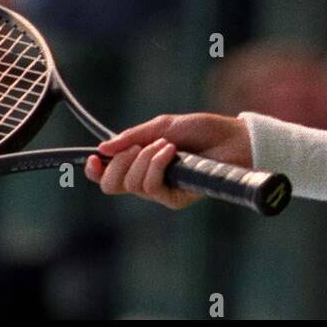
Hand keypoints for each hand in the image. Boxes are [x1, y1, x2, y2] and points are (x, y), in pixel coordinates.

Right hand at [84, 113, 251, 209]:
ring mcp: (161, 192)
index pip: (109, 176)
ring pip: (132, 185)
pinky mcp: (175, 200)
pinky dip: (156, 165)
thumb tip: (102, 148)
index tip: (93, 157)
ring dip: (144, 159)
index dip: (95, 170)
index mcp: (141, 164)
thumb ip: (133, 137)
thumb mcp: (164, 126)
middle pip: (112, 185)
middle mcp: (148, 181)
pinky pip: (151, 186)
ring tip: (166, 145)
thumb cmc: (203, 131)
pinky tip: (171, 152)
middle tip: (137, 146)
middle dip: (118, 162)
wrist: (233, 139)